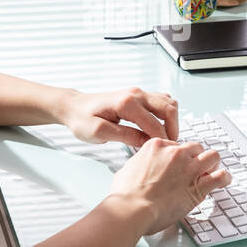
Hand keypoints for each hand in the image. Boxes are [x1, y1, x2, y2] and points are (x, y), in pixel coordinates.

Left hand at [59, 87, 179, 147]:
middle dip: (173, 129)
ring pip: (168, 102)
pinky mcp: (138, 95)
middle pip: (169, 108)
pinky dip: (166, 114)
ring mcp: (138, 93)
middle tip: (169, 146)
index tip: (163, 154)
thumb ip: (124, 136)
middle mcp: (135, 94)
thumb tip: (146, 142)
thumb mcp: (99, 133)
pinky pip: (161, 101)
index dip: (162, 140)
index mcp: (125, 103)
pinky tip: (160, 127)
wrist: (73, 106)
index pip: (154, 124)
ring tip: (165, 138)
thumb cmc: (81, 119)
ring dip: (172, 120)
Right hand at [107, 137, 230, 236]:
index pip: (176, 144)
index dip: (179, 155)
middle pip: (196, 147)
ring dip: (213, 163)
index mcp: (158, 146)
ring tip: (213, 170)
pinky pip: (220, 177)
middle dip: (197, 157)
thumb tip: (140, 166)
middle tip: (196, 167)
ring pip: (212, 156)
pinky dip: (224, 178)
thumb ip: (139, 163)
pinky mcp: (198, 186)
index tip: (179, 163)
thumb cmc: (126, 193)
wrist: (132, 208)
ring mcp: (189, 168)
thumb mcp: (128, 168)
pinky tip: (224, 180)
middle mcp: (176, 153)